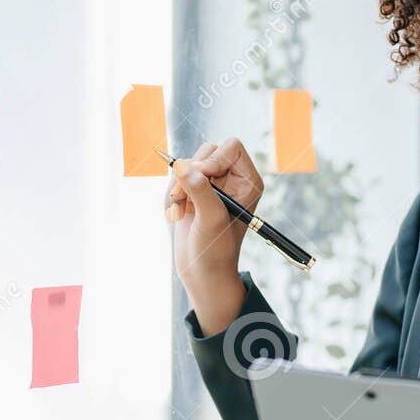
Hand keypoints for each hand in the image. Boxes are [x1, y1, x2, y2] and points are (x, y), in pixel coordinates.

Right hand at [164, 136, 263, 288]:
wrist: (201, 271)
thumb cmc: (216, 250)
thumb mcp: (211, 219)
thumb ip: (200, 190)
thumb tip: (183, 166)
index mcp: (248, 181)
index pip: (231, 147)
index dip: (213, 159)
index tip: (201, 178)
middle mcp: (232, 179)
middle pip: (207, 151)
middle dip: (191, 173)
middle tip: (184, 198)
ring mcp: (212, 184)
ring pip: (187, 164)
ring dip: (178, 186)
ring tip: (182, 212)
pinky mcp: (193, 191)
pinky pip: (175, 178)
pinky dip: (171, 196)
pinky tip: (178, 215)